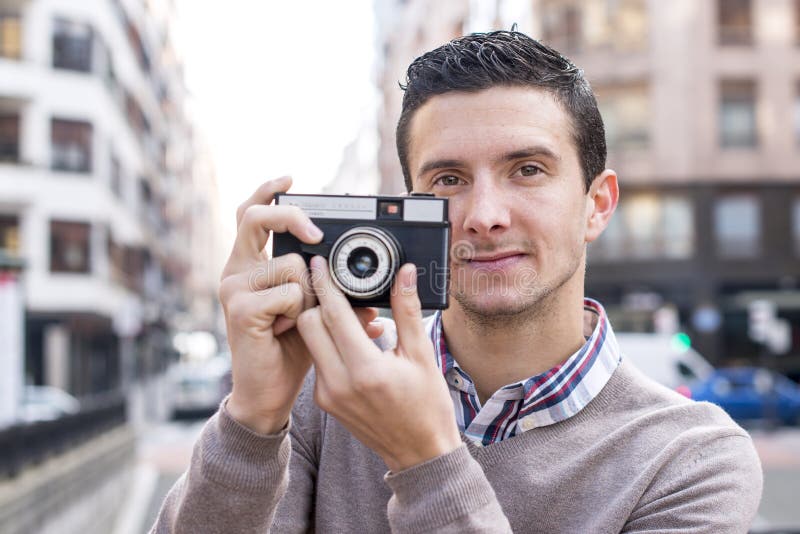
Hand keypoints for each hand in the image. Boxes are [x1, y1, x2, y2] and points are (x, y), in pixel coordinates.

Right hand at [219, 177, 383, 433]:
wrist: (269, 393)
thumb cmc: (292, 350)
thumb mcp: (319, 313)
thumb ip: (336, 291)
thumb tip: (377, 282)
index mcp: (252, 265)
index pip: (252, 215)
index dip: (268, 192)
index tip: (290, 177)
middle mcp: (236, 270)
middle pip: (256, 218)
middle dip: (290, 216)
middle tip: (317, 233)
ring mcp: (234, 288)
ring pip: (292, 265)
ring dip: (309, 296)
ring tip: (294, 322)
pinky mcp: (239, 308)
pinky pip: (291, 294)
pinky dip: (300, 313)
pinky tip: (283, 333)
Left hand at [296, 256, 460, 471]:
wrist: (419, 454)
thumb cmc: (427, 406)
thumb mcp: (421, 356)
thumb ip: (408, 311)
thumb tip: (405, 273)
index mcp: (366, 369)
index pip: (334, 314)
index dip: (325, 284)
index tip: (319, 263)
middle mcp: (339, 383)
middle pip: (309, 324)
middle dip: (318, 301)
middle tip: (335, 287)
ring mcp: (328, 395)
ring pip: (310, 342)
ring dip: (322, 322)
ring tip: (349, 314)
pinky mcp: (324, 402)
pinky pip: (317, 361)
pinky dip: (328, 344)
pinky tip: (351, 341)